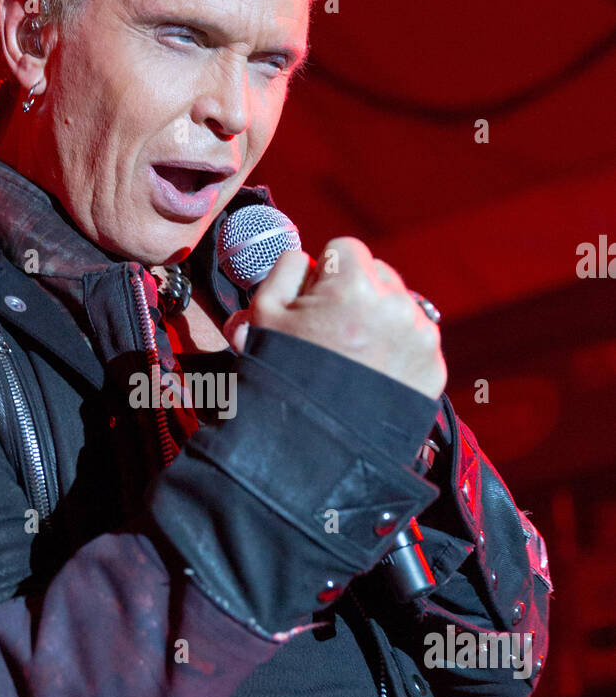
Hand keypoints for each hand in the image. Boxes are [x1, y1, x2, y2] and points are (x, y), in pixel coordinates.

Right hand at [222, 237, 446, 399]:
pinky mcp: (433, 367)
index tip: (314, 303)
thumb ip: (285, 269)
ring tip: (352, 358)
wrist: (314, 448)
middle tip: (332, 333)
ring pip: (399, 306)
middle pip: (378, 274)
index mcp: (355, 285)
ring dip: (379, 322)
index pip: (345, 249)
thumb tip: (307, 259)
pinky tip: (372, 374)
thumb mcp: (263, 316)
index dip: (324, 275)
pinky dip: (397, 352)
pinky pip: (415, 340)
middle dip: (357, 294)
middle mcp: (396, 304)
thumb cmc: (284, 379)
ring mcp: (420, 337)